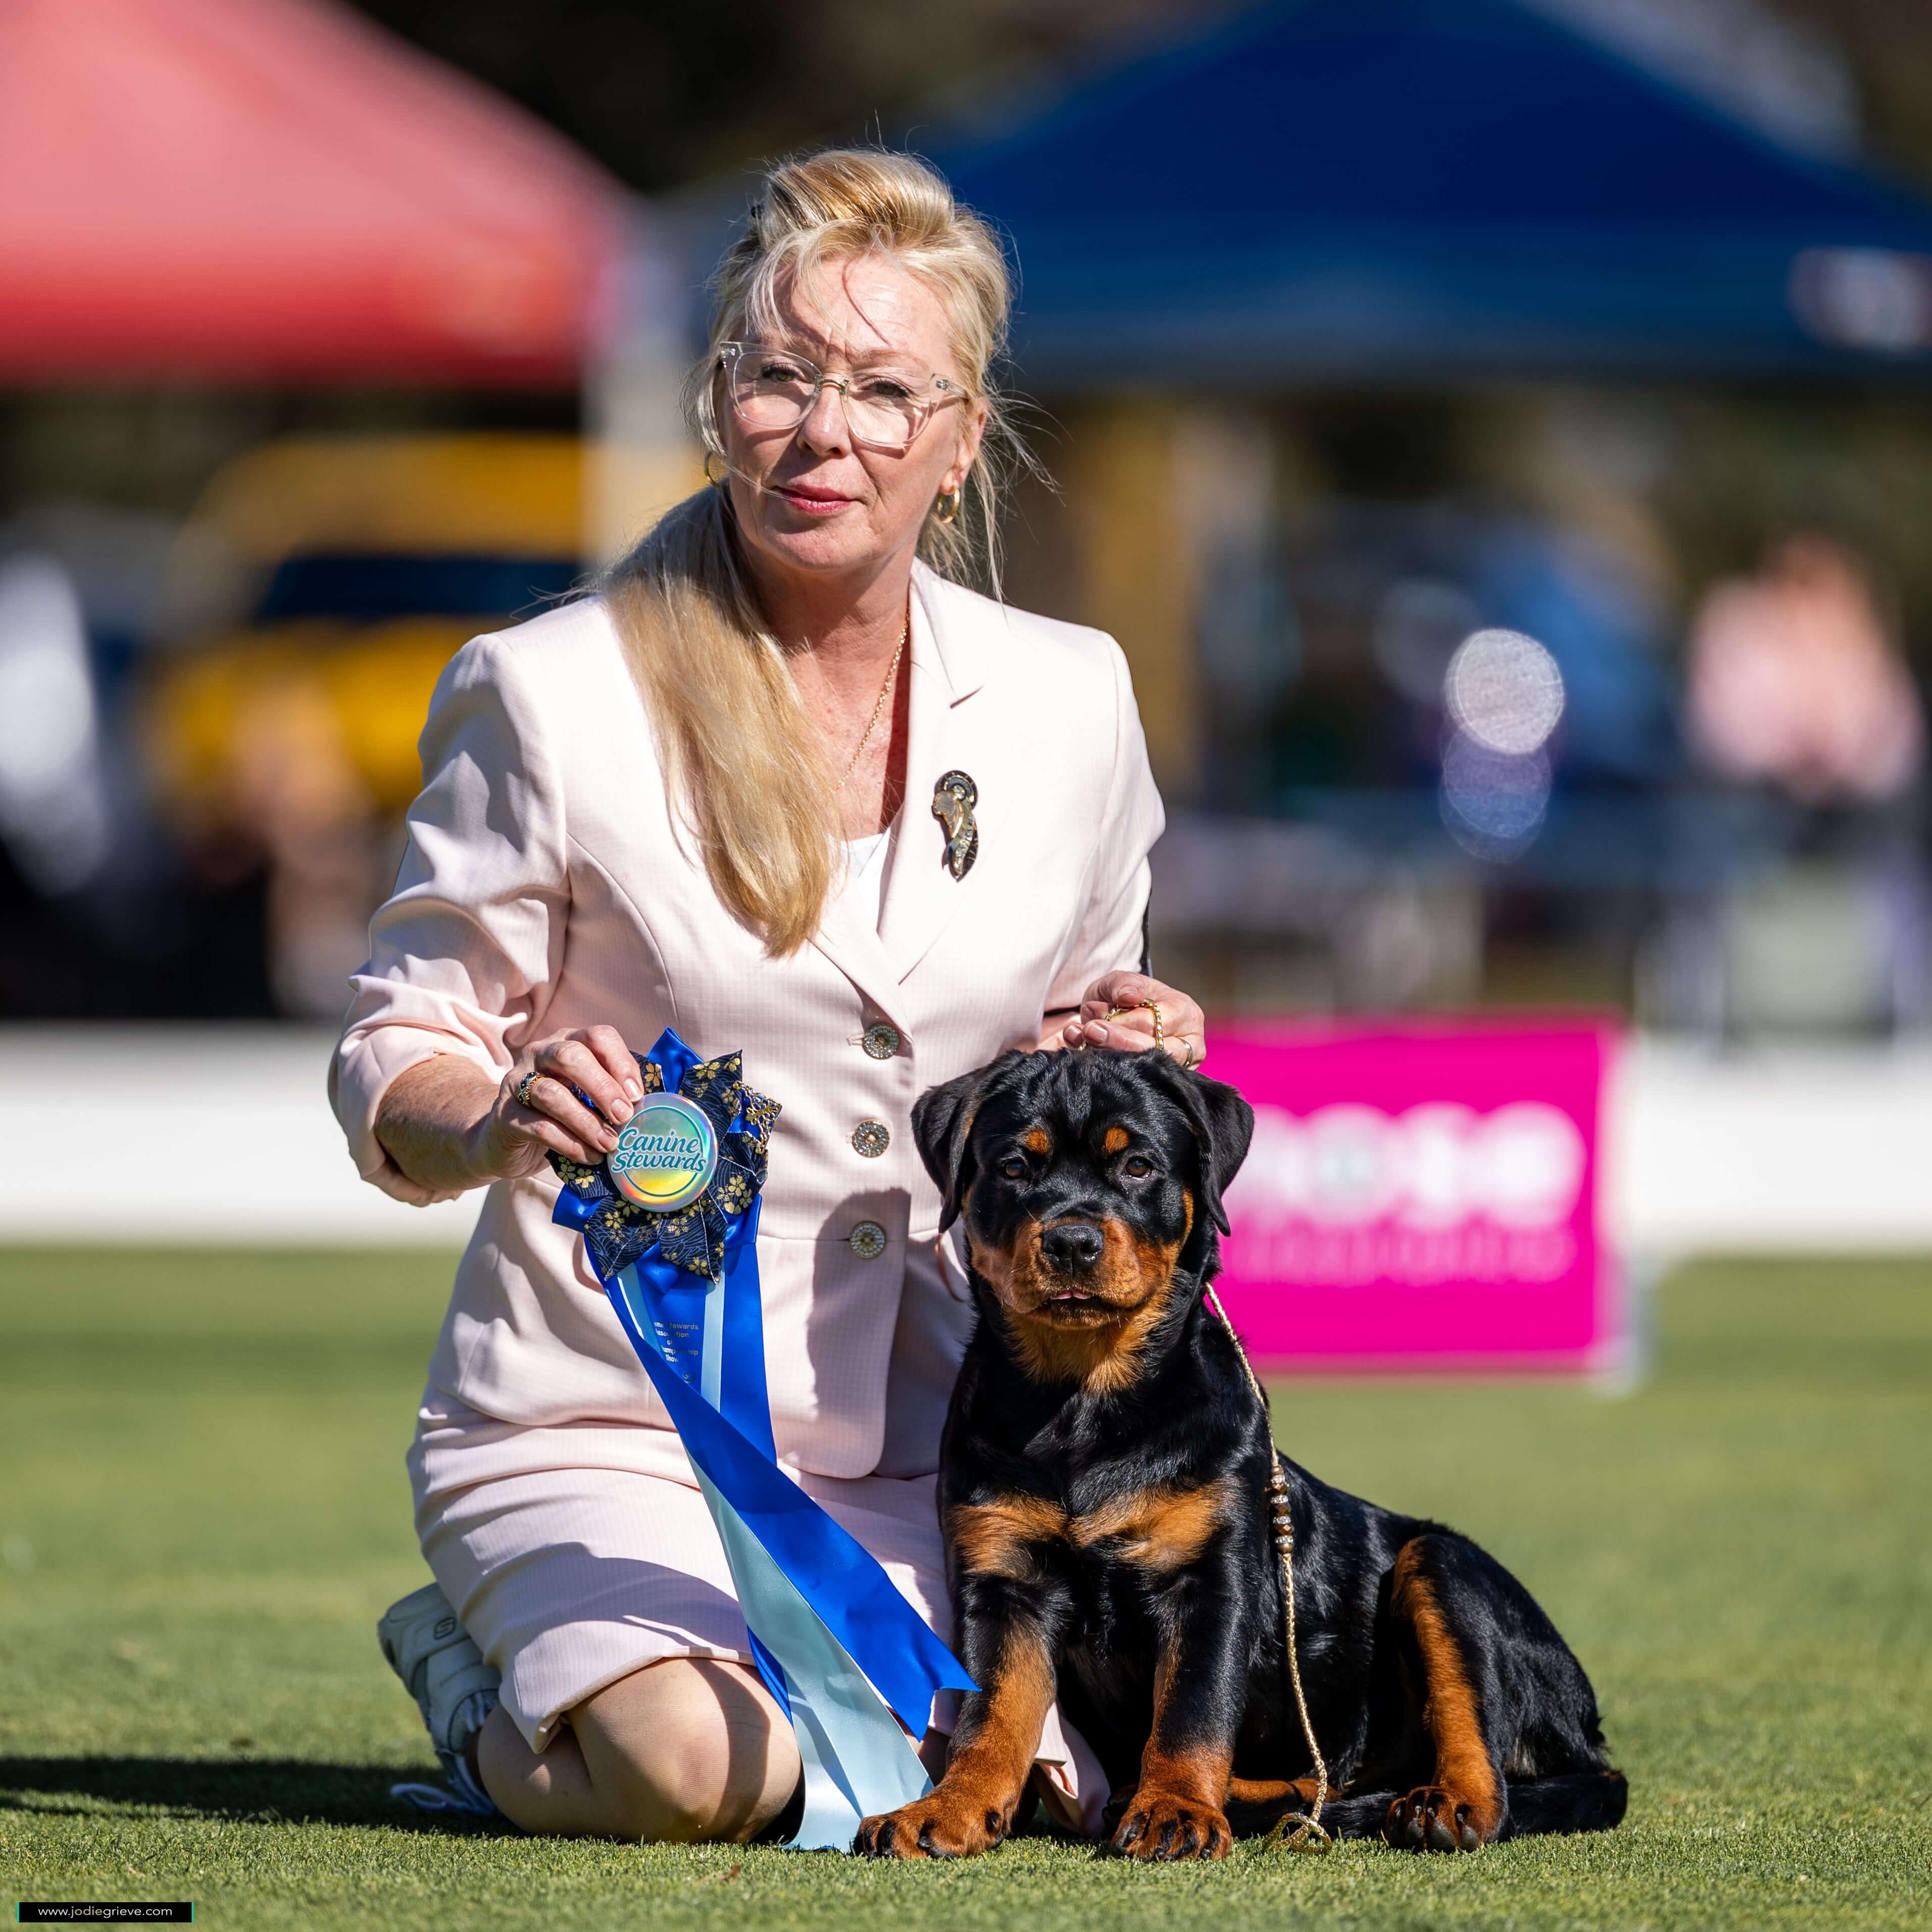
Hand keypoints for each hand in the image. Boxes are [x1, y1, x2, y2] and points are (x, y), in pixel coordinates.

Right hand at [469, 1025, 646, 1180]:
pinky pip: (539, 1126)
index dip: (621, 1062)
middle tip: (624, 1116)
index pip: (598, 1036)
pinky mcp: (504, 1115)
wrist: (503, 1139)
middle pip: (571, 1055)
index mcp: (567, 1042)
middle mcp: (539, 1054)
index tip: (637, 1096)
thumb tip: (647, 1110)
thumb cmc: (557, 1115)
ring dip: (587, 1122)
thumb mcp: (585, 1097)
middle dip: (603, 1087)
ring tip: (610, 1144)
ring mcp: (517, 1082)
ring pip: (552, 1093)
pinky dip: (569, 1143)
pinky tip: (588, 1156)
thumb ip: (611, 1093)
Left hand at [1038, 972, 1206, 1069]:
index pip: (1154, 1022)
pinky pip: (1141, 1083)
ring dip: (1114, 1058)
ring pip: (1148, 1070)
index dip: (1123, 1022)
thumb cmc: (1125, 998)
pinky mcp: (1164, 1085)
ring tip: (1087, 1042)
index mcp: (1184, 1011)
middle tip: (1089, 1032)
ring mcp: (1180, 1068)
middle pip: (1155, 1049)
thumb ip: (1124, 983)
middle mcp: (1189, 1043)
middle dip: (1118, 1042)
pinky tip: (1093, 1057)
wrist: (1117, 1019)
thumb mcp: (1120, 982)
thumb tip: (1130, 995)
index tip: (1093, 1017)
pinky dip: (1114, 1071)